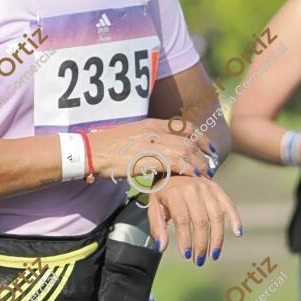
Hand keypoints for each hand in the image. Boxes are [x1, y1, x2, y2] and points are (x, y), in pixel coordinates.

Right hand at [88, 116, 215, 184]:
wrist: (88, 152)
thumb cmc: (104, 149)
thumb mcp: (129, 138)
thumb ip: (145, 141)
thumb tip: (154, 150)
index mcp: (150, 124)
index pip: (183, 127)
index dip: (199, 137)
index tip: (208, 147)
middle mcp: (153, 131)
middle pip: (187, 140)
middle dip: (203, 152)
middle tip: (211, 163)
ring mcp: (150, 144)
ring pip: (184, 151)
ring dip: (198, 163)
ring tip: (205, 173)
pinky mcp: (146, 159)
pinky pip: (174, 163)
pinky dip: (188, 170)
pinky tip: (194, 177)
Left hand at [145, 172, 240, 263]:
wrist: (176, 170)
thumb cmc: (164, 192)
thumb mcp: (154, 207)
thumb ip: (157, 227)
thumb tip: (161, 247)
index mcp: (175, 193)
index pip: (182, 220)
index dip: (185, 239)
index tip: (186, 255)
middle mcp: (193, 189)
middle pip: (201, 221)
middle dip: (201, 243)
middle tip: (199, 260)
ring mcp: (207, 188)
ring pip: (216, 216)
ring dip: (217, 238)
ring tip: (214, 254)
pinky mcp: (217, 189)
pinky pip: (229, 204)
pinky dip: (235, 218)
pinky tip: (238, 232)